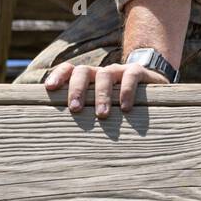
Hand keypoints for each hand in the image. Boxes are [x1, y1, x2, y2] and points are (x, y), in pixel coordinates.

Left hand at [43, 61, 169, 116]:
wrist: (150, 83)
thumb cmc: (117, 100)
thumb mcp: (99, 103)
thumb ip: (84, 110)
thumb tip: (62, 132)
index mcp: (88, 77)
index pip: (69, 69)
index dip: (58, 76)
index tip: (49, 88)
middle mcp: (100, 72)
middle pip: (83, 71)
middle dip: (77, 89)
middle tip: (75, 109)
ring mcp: (118, 70)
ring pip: (105, 75)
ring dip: (101, 95)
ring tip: (102, 115)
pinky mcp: (137, 72)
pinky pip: (130, 77)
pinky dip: (126, 91)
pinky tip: (125, 107)